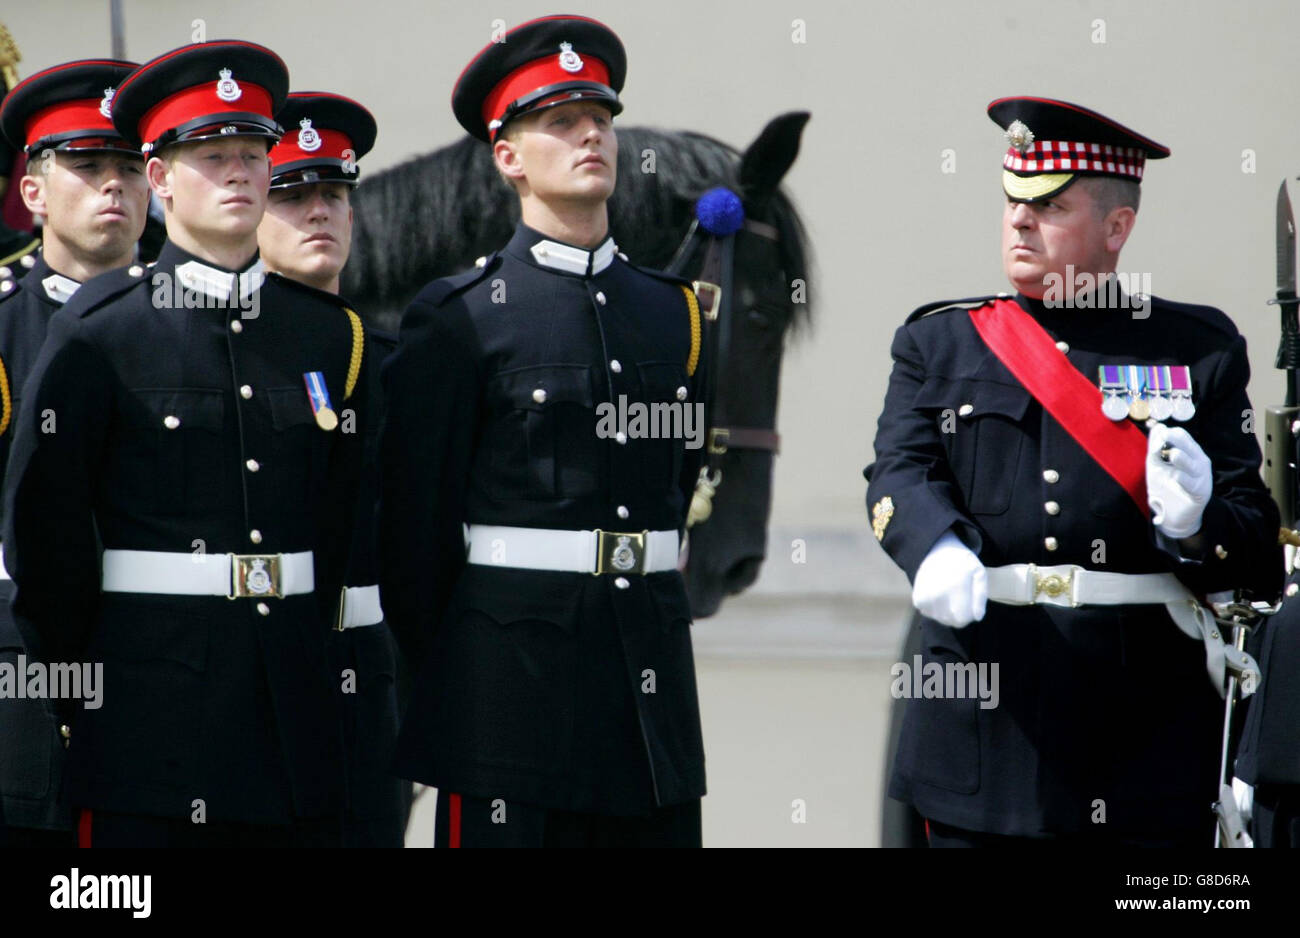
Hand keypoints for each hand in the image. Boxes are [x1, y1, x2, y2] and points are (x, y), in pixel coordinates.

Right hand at [911, 530, 986, 627]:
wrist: (936, 549)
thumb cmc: (962, 563)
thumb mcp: (979, 573)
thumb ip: (980, 596)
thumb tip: (977, 618)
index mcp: (956, 585)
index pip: (962, 619)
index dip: (968, 616)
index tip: (970, 606)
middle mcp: (938, 592)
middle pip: (950, 621)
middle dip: (958, 615)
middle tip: (960, 600)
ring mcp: (926, 596)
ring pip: (940, 619)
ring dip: (946, 611)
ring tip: (949, 595)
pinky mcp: (917, 598)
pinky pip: (929, 614)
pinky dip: (934, 608)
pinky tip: (938, 595)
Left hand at [1146, 424, 1212, 538]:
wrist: (1173, 514)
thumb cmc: (1166, 486)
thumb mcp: (1157, 465)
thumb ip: (1155, 448)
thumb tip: (1157, 427)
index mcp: (1189, 452)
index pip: (1182, 436)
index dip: (1170, 433)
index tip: (1158, 432)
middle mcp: (1199, 461)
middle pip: (1190, 447)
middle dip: (1177, 440)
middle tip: (1165, 435)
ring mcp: (1201, 477)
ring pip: (1193, 464)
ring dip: (1182, 458)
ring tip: (1173, 454)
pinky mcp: (1200, 493)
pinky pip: (1191, 484)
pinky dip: (1183, 480)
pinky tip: (1175, 477)